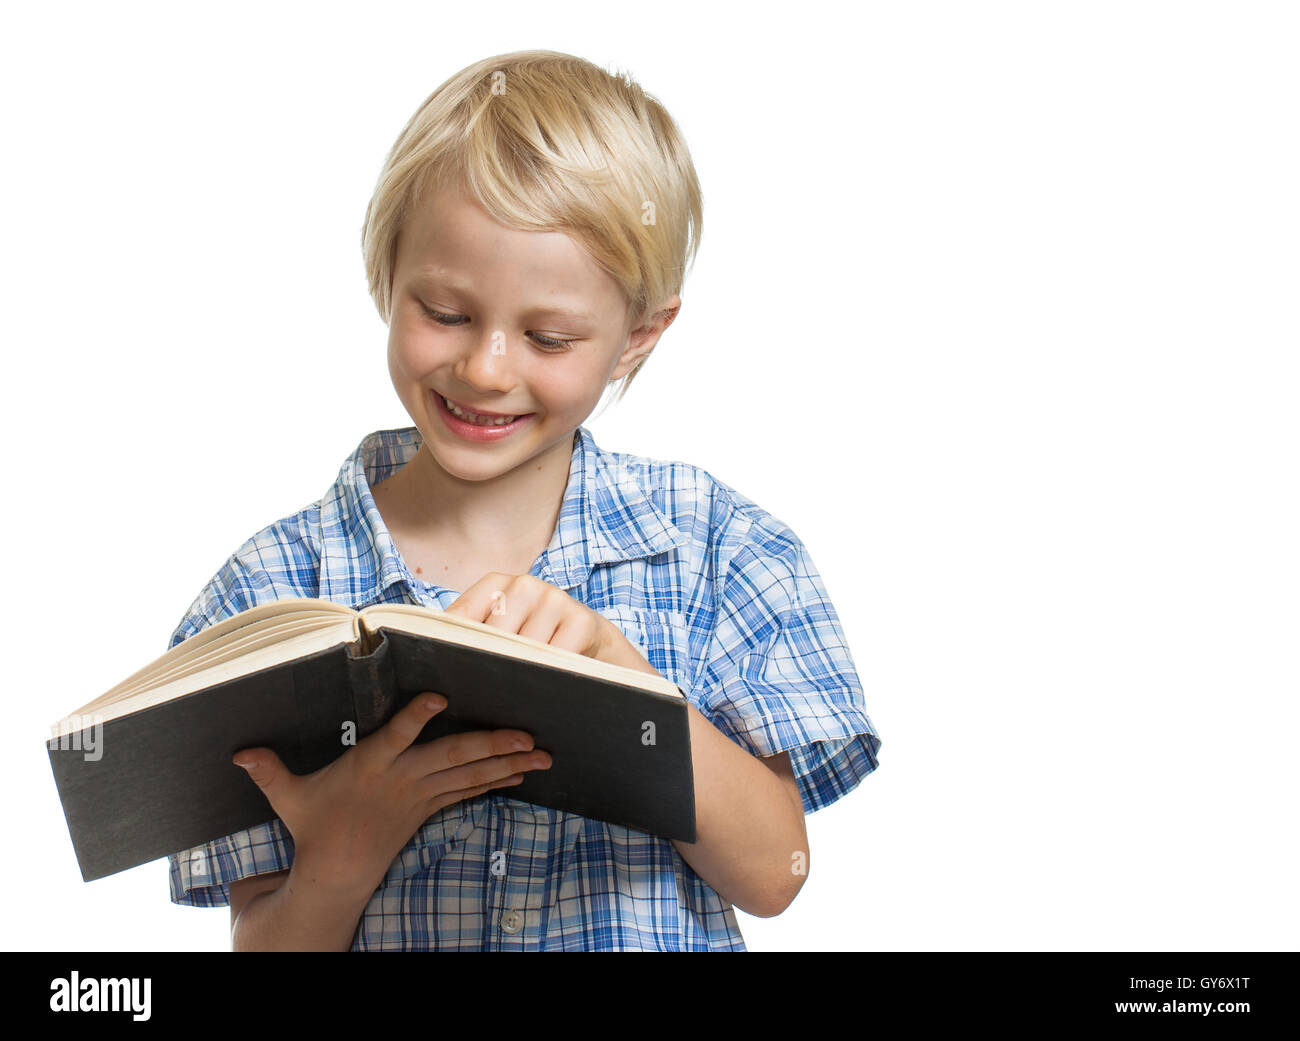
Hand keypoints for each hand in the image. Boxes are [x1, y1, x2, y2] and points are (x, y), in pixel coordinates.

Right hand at [230, 692, 551, 896]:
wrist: (336, 873)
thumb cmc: (315, 824)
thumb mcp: (288, 798)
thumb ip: (269, 771)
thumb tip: (238, 752)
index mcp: (370, 766)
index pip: (395, 736)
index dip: (416, 717)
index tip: (439, 696)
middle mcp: (402, 779)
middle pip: (451, 757)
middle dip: (491, 745)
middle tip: (527, 736)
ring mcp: (420, 795)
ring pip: (470, 774)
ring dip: (507, 763)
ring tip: (542, 754)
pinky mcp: (430, 808)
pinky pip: (468, 790)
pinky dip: (495, 780)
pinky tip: (522, 771)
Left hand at [445, 572, 655, 673]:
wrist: (590, 637)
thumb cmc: (532, 637)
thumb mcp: (501, 628)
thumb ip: (470, 634)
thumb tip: (427, 656)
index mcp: (495, 583)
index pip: (460, 617)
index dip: (450, 648)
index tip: (443, 676)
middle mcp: (524, 584)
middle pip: (491, 638)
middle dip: (486, 667)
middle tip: (482, 692)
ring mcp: (554, 599)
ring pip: (522, 651)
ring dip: (518, 676)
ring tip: (513, 693)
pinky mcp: (581, 621)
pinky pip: (553, 659)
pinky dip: (547, 677)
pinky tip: (543, 687)